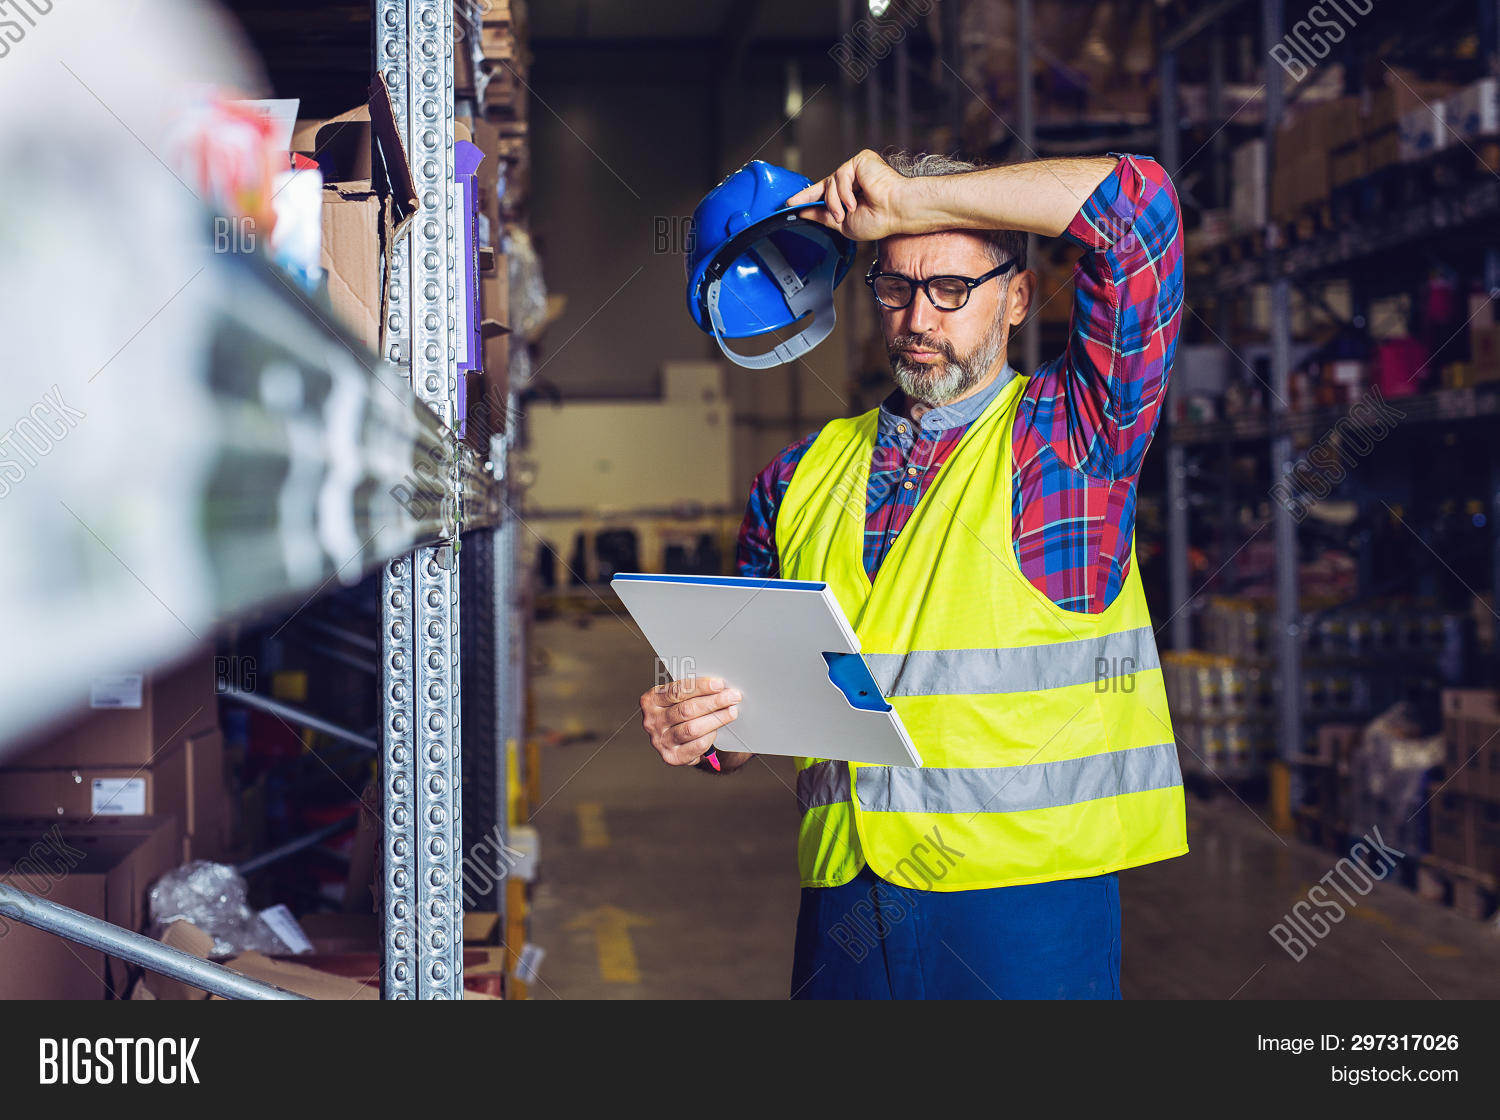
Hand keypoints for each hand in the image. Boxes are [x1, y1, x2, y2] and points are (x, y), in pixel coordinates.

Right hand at [640, 676, 745, 767]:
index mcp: (651, 700)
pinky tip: (718, 730)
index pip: (676, 691)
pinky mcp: (671, 757)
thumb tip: (720, 686)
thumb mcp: (679, 698)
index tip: (720, 684)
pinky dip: (710, 736)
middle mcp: (652, 721)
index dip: (700, 687)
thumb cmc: (681, 711)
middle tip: (733, 697)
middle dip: (713, 702)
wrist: (677, 740)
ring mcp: (660, 741)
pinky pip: (696, 746)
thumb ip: (692, 692)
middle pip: (686, 710)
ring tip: (732, 712)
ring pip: (692, 729)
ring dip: (716, 719)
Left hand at [784, 149, 918, 241]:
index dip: (808, 198)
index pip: (826, 193)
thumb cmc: (879, 219)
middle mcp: (854, 180)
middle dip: (811, 196)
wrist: (896, 211)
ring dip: (834, 202)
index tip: (792, 203)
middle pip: (825, 184)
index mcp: (852, 194)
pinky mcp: (861, 160)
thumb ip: (823, 216)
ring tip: (846, 213)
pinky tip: (855, 202)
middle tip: (798, 203)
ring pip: (830, 183)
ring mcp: (857, 169)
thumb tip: (804, 212)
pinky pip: (840, 176)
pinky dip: (844, 192)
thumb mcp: (843, 224)